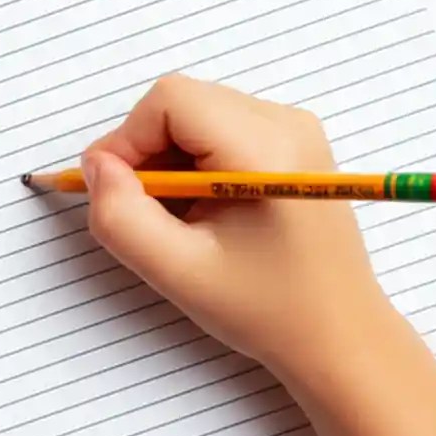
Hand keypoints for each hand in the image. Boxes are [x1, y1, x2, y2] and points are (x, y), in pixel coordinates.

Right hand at [83, 74, 379, 370]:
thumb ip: (120, 216)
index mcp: (266, 150)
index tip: (114, 193)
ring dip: (170, 159)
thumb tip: (96, 166)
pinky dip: (195, 162)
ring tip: (180, 218)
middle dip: (147, 151)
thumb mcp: (178, 271)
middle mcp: (287, 122)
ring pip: (198, 114)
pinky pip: (222, 127)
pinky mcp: (294, 143)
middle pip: (183, 103)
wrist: (340, 334)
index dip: (127, 140)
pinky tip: (204, 211)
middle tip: (145, 213)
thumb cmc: (266, 310)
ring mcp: (295, 129)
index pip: (170, 101)